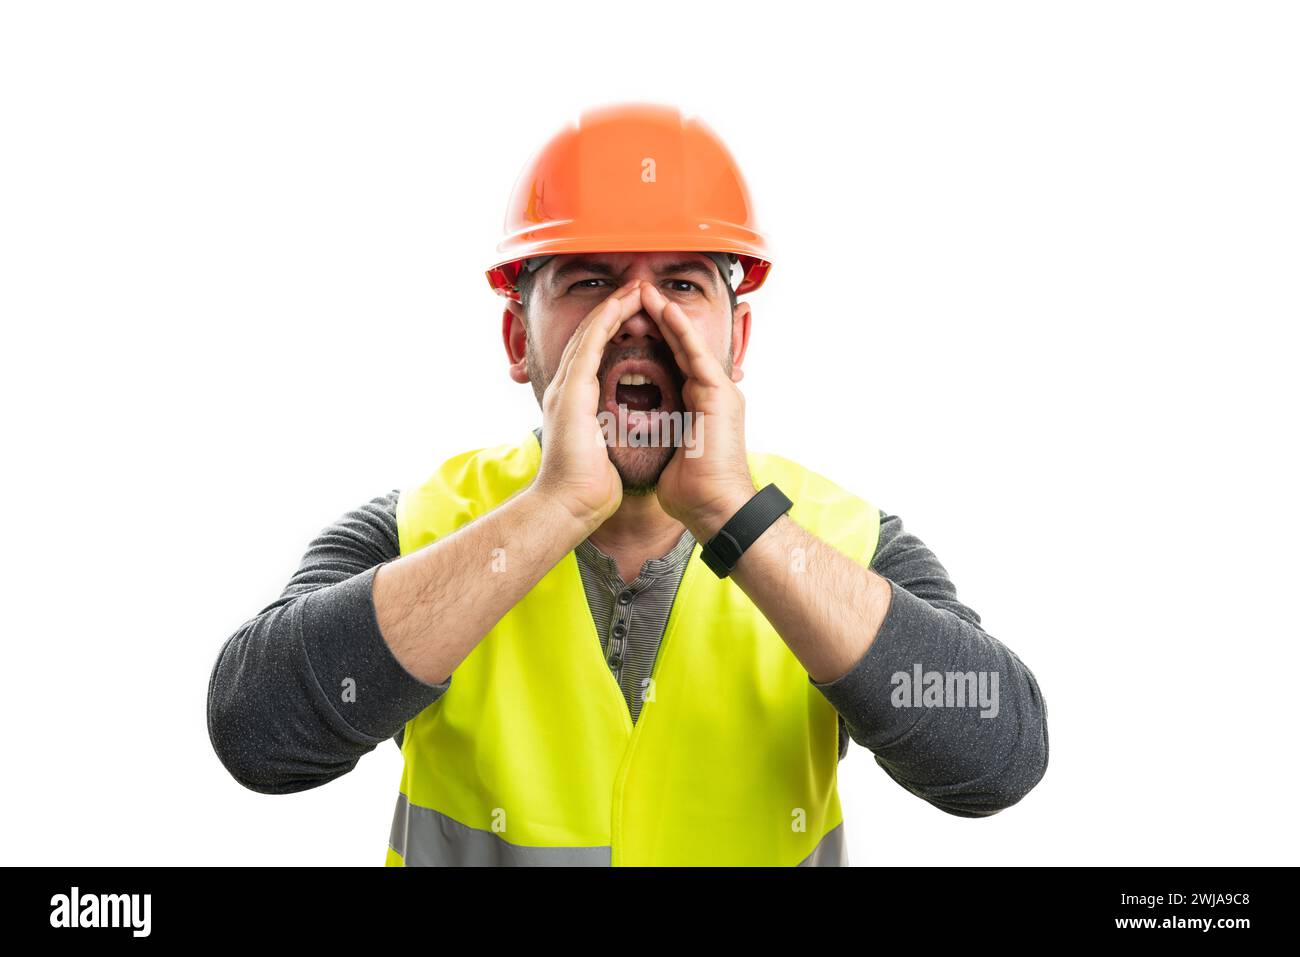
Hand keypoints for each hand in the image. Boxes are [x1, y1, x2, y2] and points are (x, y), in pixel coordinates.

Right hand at [530, 279, 644, 531]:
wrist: (570, 505)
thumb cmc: (587, 489)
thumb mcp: (602, 451)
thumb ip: (607, 433)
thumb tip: (620, 432)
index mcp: (575, 403)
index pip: (595, 356)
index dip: (613, 332)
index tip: (635, 316)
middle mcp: (567, 389)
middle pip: (590, 338)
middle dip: (613, 311)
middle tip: (636, 290)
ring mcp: (566, 387)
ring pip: (591, 333)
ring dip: (613, 307)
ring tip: (634, 288)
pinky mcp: (572, 390)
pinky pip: (591, 343)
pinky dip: (607, 320)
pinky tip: (623, 304)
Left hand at [637, 280, 756, 538]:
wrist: (713, 508)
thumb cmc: (689, 492)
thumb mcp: (666, 453)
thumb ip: (658, 434)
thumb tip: (634, 434)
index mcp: (697, 406)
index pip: (670, 364)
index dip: (650, 341)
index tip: (627, 323)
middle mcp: (709, 393)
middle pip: (678, 348)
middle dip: (657, 320)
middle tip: (636, 295)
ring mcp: (717, 391)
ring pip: (686, 343)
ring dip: (666, 316)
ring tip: (645, 292)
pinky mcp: (718, 392)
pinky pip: (695, 352)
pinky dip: (679, 329)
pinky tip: (664, 310)